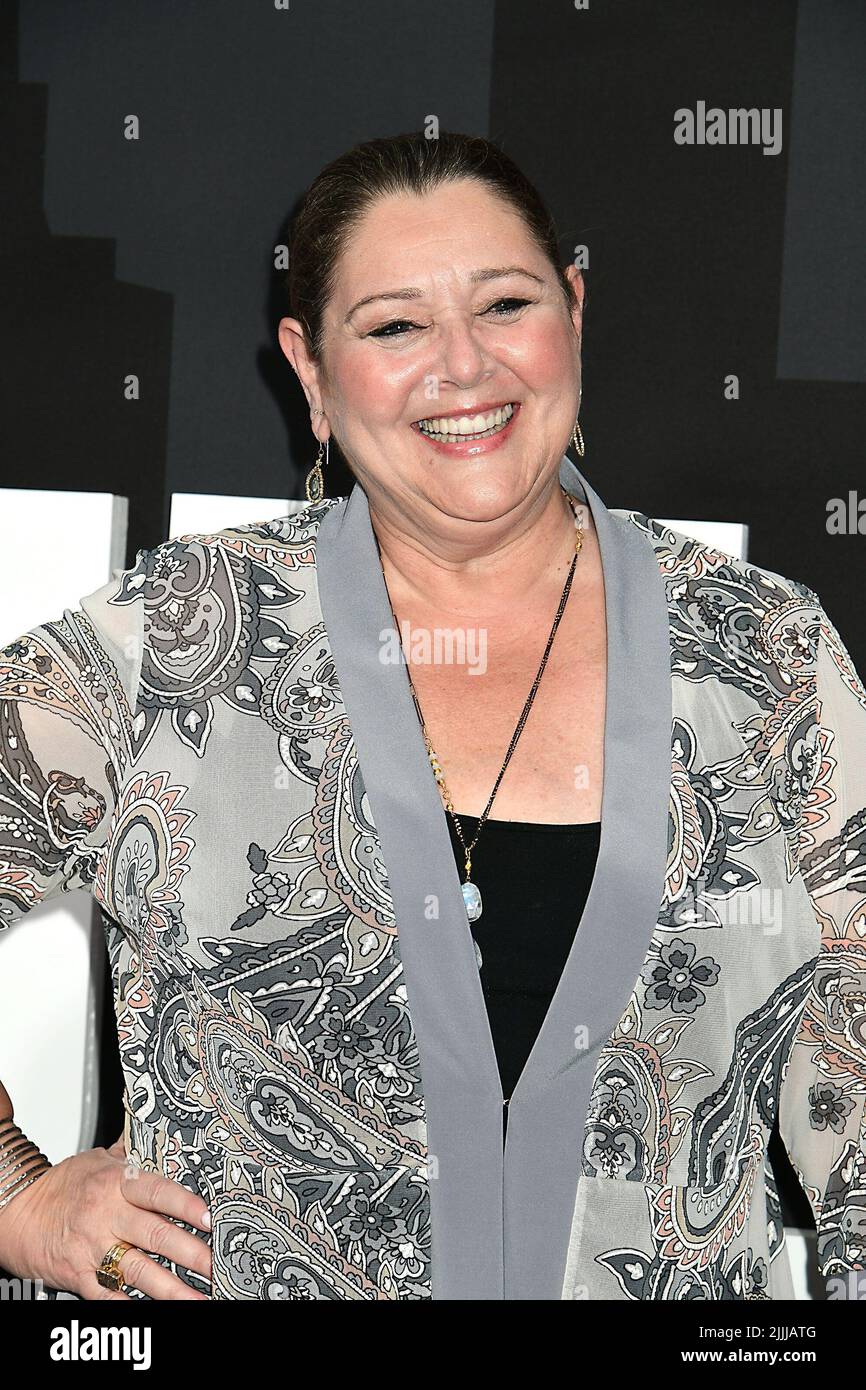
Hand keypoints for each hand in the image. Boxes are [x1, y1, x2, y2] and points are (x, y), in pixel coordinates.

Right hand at [0, 1137, 211, 1299]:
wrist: (19, 1213)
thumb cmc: (62, 1186)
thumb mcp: (99, 1159)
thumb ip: (133, 1152)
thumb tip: (163, 1131)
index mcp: (115, 1183)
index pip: (157, 1192)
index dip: (186, 1205)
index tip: (211, 1218)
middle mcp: (106, 1216)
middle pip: (155, 1235)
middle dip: (191, 1253)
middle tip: (217, 1266)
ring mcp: (93, 1249)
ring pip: (138, 1270)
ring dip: (172, 1288)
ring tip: (200, 1297)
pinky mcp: (80, 1276)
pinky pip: (109, 1295)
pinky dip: (131, 1304)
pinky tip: (153, 1311)